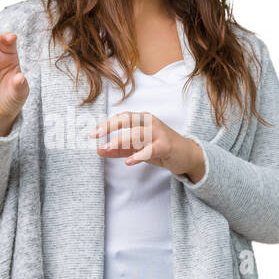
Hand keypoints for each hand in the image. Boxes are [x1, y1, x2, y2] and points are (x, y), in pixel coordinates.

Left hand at [90, 111, 204, 179]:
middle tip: (96, 136)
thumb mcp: (137, 148)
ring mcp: (158, 133)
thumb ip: (118, 149)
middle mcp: (150, 122)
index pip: (121, 117)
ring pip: (137, 133)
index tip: (92, 134)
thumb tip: (98, 150)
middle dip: (109, 126)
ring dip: (120, 140)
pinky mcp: (166, 146)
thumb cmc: (160, 148)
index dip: (106, 124)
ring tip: (107, 148)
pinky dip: (138, 155)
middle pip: (127, 119)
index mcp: (142, 119)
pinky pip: (150, 149)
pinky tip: (128, 161)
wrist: (186, 155)